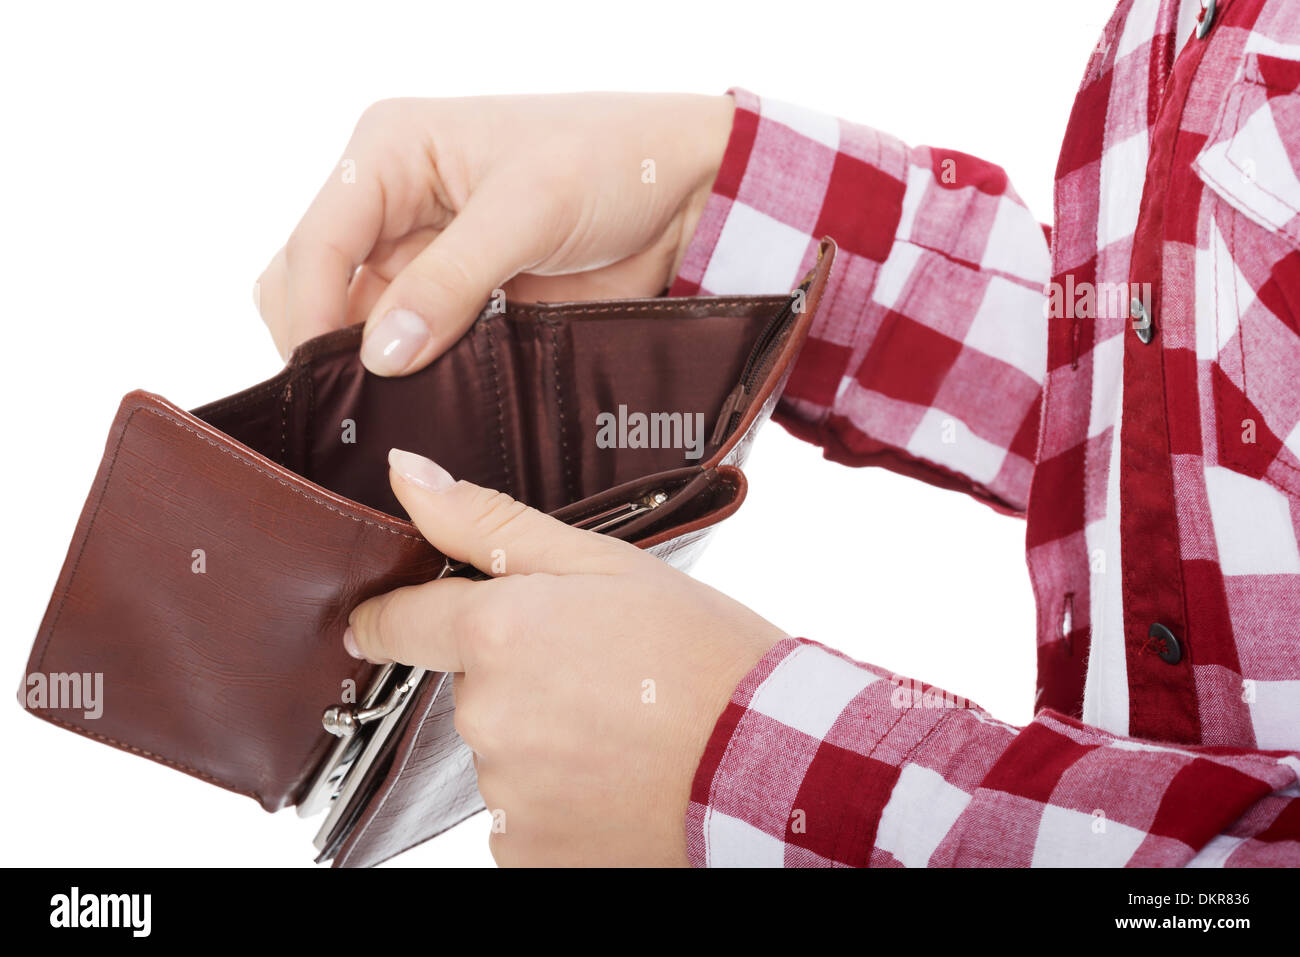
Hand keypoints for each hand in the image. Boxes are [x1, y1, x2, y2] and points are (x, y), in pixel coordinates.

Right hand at [256, 93, 733, 373]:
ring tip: (388, 415)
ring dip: (366, 368)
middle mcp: (392, 202)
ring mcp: (422, 257)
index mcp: (390, 151)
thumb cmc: (611, 162)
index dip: (309, 314)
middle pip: (315, 285)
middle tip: (356, 407)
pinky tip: (419, 407)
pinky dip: (407, 378)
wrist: (685, 193)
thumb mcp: (529, 209)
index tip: (327, 381)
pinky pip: (408, 346)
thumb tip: (379, 357)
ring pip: (353, 323)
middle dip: (326, 344)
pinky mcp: (456, 301)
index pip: (315, 242)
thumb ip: (449, 282)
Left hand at [345, 449, 783, 865]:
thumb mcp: (604, 562)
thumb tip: (404, 474)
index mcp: (496, 635)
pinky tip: (615, 776)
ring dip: (542, 738)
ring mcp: (507, 794)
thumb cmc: (701, 649)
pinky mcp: (528, 851)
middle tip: (598, 671)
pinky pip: (522, 814)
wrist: (771, 761)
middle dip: (517, 675)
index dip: (388, 620)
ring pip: (502, 751)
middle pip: (470, 688)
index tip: (382, 623)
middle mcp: (486, 717)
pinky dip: (558, 796)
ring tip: (621, 728)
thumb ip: (489, 522)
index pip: (396, 626)